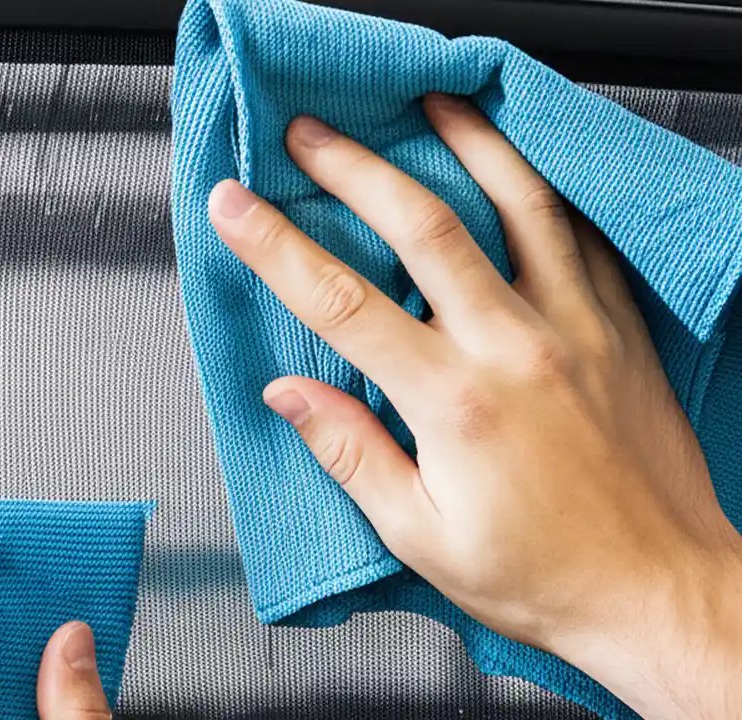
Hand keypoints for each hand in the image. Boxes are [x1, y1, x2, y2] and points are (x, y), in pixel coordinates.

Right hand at [207, 94, 741, 717]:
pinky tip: (524, 168)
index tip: (234, 205)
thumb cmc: (545, 576)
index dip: (276, 246)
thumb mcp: (421, 536)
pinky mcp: (619, 329)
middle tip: (311, 133)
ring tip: (429, 106)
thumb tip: (288, 396)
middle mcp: (517, 348)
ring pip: (520, 204)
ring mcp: (577, 328)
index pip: (341, 302)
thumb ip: (350, 453)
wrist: (659, 593)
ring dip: (467, 143)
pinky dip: (549, 191)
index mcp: (456, 402)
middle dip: (355, 167)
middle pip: (423, 225)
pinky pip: (584, 236)